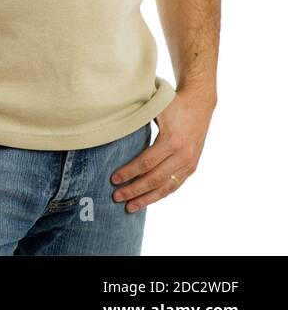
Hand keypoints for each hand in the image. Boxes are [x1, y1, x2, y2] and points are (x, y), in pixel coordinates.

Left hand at [110, 88, 213, 212]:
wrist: (199, 103)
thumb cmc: (172, 103)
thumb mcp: (155, 108)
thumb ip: (137, 119)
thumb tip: (110, 128)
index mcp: (172, 141)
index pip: (146, 162)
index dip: (129, 172)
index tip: (113, 179)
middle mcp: (183, 155)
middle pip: (155, 179)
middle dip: (134, 190)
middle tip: (115, 197)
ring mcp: (190, 163)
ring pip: (166, 187)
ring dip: (147, 198)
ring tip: (129, 207)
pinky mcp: (192, 166)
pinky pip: (175, 185)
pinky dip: (160, 194)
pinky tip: (147, 200)